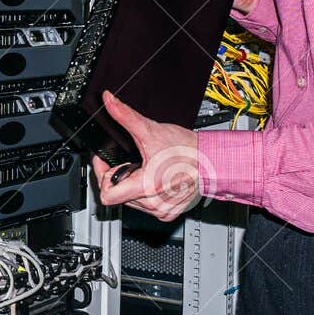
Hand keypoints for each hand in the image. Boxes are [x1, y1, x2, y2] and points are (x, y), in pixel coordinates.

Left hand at [91, 90, 204, 220]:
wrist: (212, 160)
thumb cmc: (187, 149)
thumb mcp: (151, 130)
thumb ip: (125, 115)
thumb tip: (108, 101)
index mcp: (147, 186)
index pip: (106, 195)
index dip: (102, 175)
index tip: (106, 162)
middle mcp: (153, 203)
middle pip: (117, 194)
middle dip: (117, 175)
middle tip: (127, 160)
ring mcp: (161, 210)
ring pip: (129, 201)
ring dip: (130, 184)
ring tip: (142, 168)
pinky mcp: (168, 213)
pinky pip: (145, 206)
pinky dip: (144, 193)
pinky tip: (152, 179)